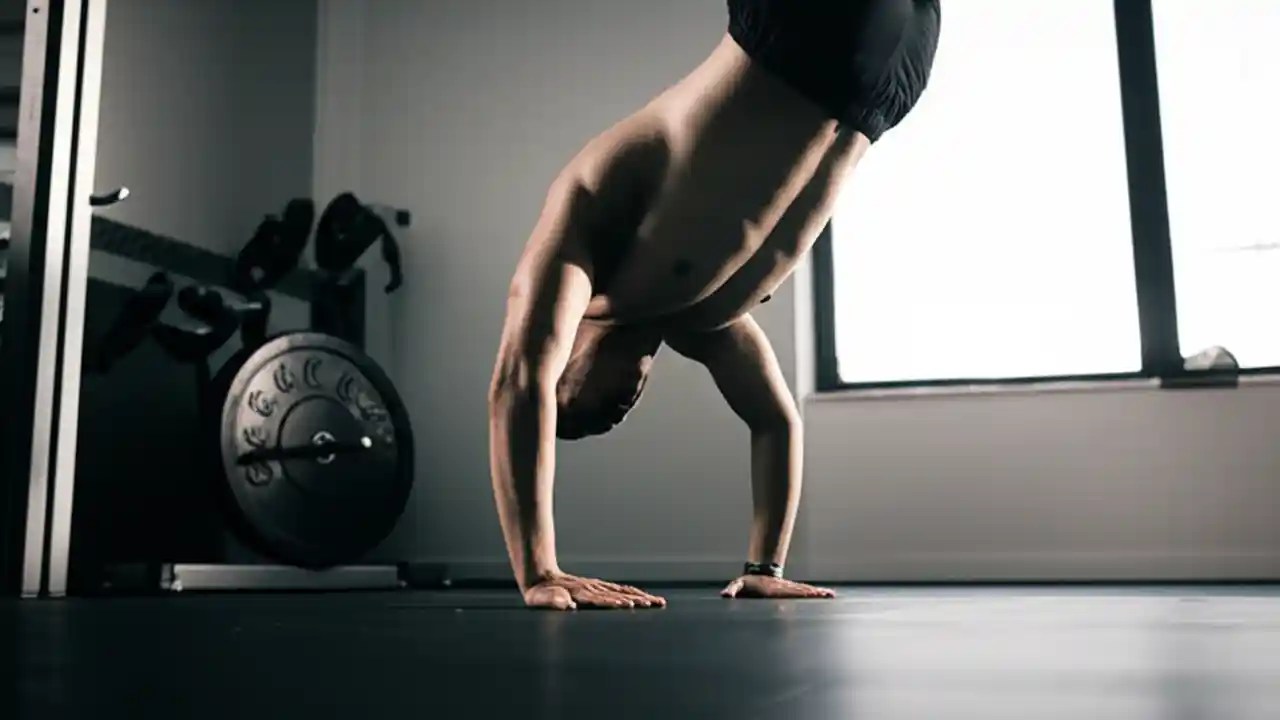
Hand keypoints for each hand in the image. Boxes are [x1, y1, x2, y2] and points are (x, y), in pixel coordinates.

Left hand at [524, 572, 666, 610]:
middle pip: (618, 594)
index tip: (629, 605)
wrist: (540, 577)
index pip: (601, 599)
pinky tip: (644, 597)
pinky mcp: (598, 588)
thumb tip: (568, 605)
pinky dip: (633, 593)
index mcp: (580, 593)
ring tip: (658, 602)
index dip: (614, 602)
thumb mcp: (540, 598)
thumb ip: (554, 600)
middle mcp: (591, 588)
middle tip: (654, 604)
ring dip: (640, 597)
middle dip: (637, 599)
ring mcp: (596, 586)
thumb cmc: (539, 593)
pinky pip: (619, 590)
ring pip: (622, 591)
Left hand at [720, 575, 835, 599]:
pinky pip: (805, 593)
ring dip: (817, 593)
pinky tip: (826, 596)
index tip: (808, 594)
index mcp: (774, 590)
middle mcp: (784, 589)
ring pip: (805, 591)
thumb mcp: (738, 585)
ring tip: (831, 595)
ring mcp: (789, 589)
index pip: (788, 592)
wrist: (756, 575)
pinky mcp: (792, 591)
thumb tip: (725, 595)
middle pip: (801, 591)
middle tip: (828, 595)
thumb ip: (732, 590)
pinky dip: (815, 594)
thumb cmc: (748, 584)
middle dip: (813, 593)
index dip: (798, 594)